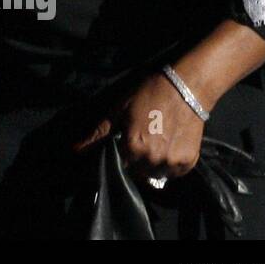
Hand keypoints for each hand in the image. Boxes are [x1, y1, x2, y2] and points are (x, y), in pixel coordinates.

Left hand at [72, 71, 206, 179]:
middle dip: (135, 161)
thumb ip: (99, 134)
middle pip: (138, 172)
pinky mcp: (189, 162)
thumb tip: (76, 150)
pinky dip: (169, 164)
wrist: (185, 88)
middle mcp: (153, 159)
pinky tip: (167, 146)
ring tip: (154, 144)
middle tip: (139, 142)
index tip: (122, 147)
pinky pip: (173, 173)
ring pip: (155, 174)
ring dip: (151, 165)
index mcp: (133, 147)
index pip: (120, 166)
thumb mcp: (119, 110)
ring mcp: (172, 162)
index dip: (119, 158)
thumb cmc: (148, 95)